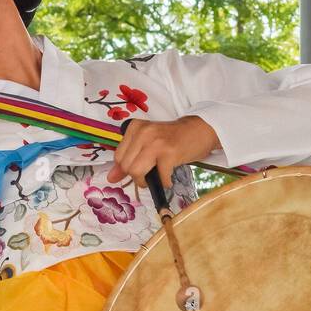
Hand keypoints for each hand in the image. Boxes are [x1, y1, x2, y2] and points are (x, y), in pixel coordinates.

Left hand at [105, 115, 221, 191]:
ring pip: (136, 172)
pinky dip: (165, 182)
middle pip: (126, 166)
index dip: (127, 169)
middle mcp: (143, 132)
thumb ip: (128, 160)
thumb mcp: (147, 145)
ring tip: (157, 178)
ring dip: (146, 182)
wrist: (200, 130)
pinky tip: (169, 177)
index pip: (118, 157)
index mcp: (135, 128)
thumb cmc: (172, 139)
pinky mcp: (169, 153)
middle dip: (137, 177)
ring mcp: (155, 142)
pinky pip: (159, 177)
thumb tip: (111, 178)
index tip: (140, 169)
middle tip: (150, 174)